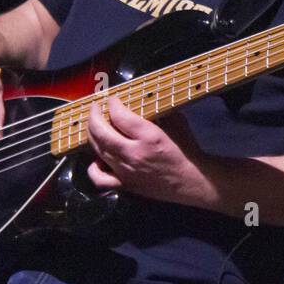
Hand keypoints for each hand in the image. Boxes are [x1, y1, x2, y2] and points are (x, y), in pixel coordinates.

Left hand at [83, 96, 213, 206]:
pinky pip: (99, 178)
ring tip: (95, 126)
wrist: (191, 182)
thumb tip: (144, 98)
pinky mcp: (124, 185)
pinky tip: (98, 158)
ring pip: (98, 150)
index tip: (111, 98)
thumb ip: (158, 111)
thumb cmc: (186, 150)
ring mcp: (126, 171)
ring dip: (92, 134)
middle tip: (95, 107)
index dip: (112, 103)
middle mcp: (133, 153)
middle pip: (101, 132)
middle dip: (94, 115)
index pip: (119, 115)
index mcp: (149, 136)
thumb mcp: (176, 123)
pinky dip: (93, 167)